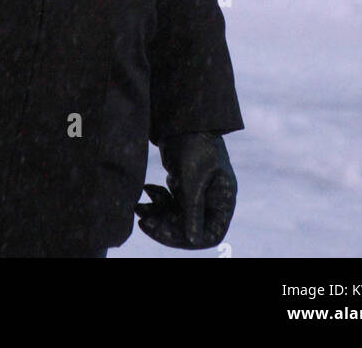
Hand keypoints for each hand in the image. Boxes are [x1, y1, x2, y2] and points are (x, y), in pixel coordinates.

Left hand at [134, 132, 237, 248]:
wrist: (182, 119)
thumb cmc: (194, 145)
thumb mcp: (192, 180)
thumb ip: (193, 211)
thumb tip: (195, 241)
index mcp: (223, 199)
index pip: (209, 233)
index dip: (185, 237)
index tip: (162, 231)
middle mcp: (212, 200)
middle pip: (189, 227)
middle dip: (165, 225)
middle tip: (144, 222)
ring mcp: (197, 194)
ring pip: (176, 217)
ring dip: (158, 213)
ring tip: (138, 207)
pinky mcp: (184, 186)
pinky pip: (170, 204)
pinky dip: (157, 201)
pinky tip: (147, 190)